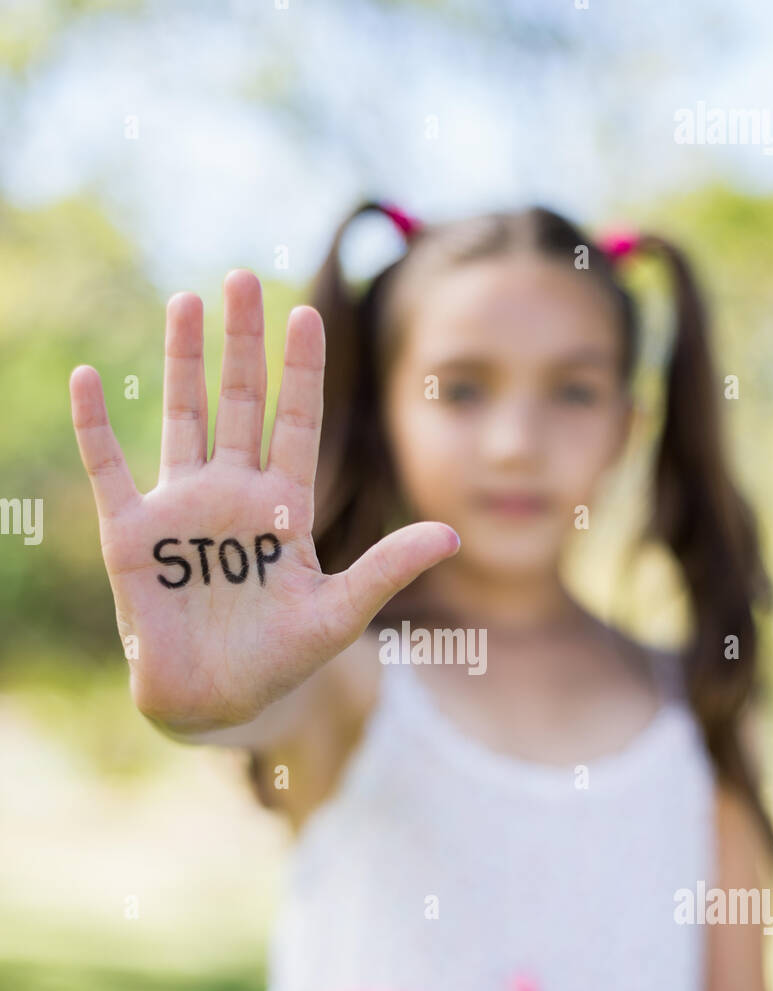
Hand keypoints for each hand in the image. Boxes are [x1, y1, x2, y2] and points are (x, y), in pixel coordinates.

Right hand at [70, 270, 459, 730]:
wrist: (217, 701)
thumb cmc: (280, 659)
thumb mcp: (339, 613)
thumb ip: (387, 569)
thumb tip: (453, 534)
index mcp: (284, 506)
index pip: (296, 422)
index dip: (301, 370)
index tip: (309, 313)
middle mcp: (234, 495)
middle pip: (240, 402)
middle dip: (243, 342)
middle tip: (240, 276)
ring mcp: (182, 509)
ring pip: (183, 417)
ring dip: (182, 360)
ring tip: (186, 300)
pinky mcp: (133, 534)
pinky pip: (110, 469)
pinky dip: (96, 426)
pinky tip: (87, 378)